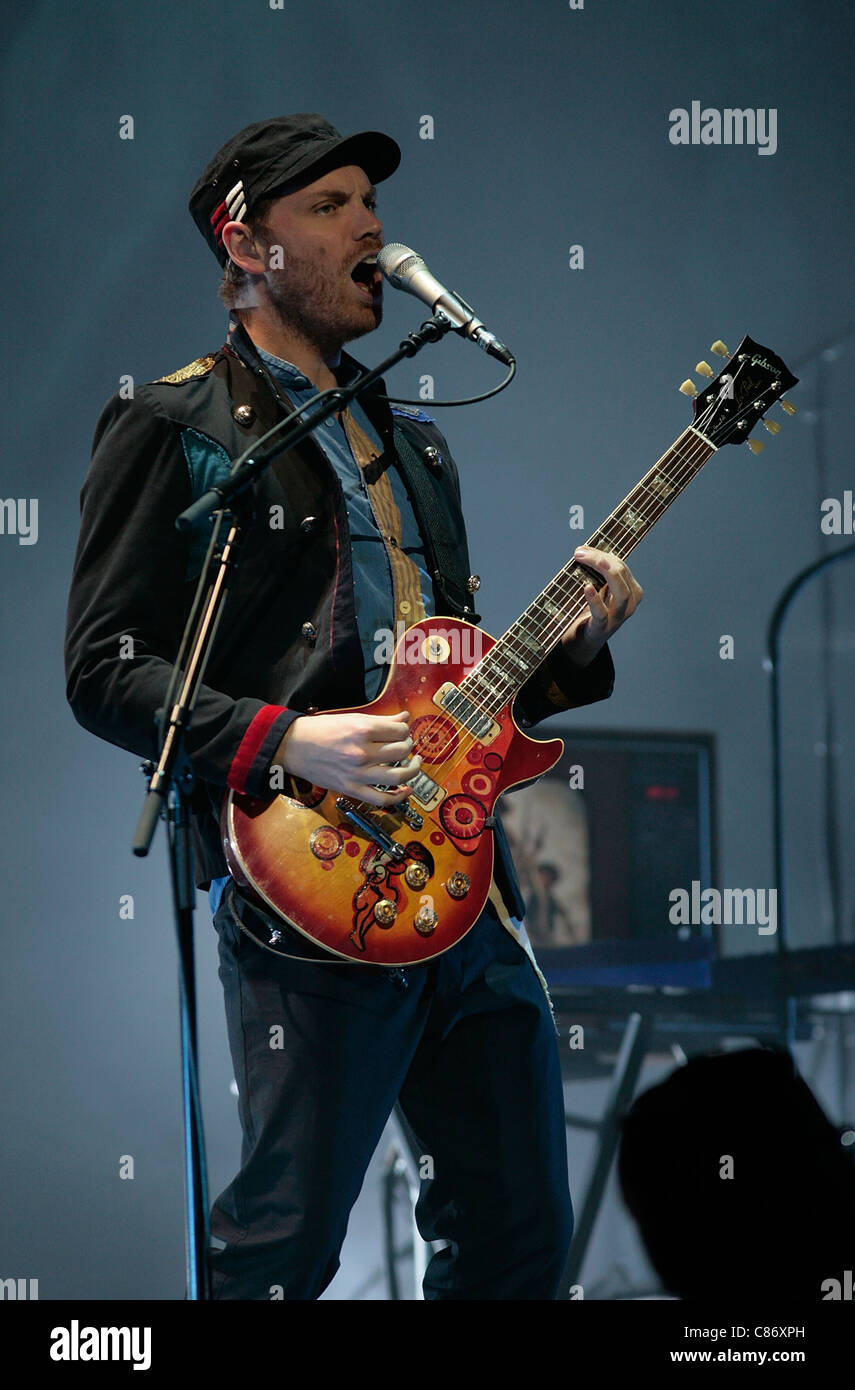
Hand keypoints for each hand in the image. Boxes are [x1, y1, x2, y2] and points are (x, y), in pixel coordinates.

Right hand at [271, 709, 420, 808]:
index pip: (400, 731)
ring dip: (412, 770)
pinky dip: (398, 797)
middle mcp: (361, 752)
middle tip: (405, 744)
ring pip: (398, 776)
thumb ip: (381, 720)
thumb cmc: (321, 730)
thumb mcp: (351, 718)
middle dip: (408, 746)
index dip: (405, 730)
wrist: (293, 746)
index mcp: (362, 730)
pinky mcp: (351, 789)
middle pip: (401, 751)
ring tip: (414, 764)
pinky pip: (381, 799)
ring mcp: (357, 774)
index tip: (401, 731)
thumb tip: (405, 718)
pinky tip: (407, 789)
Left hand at [560, 546, 642, 666]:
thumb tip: (582, 550)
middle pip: (622, 575)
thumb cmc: (591, 611)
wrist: (584, 640)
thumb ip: (593, 571)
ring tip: (594, 561)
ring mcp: (618, 617)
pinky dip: (595, 600)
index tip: (581, 549)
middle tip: (581, 553)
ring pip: (621, 594)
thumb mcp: (597, 588)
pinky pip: (602, 614)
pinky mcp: (602, 628)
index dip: (602, 555)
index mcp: (631, 591)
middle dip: (602, 560)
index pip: (621, 566)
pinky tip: (587, 587)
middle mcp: (629, 604)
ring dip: (607, 574)